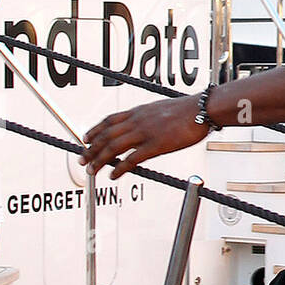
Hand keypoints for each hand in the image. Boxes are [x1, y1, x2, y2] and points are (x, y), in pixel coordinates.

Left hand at [81, 95, 207, 178]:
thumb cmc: (188, 110)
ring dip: (99, 160)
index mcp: (138, 111)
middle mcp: (137, 121)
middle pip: (106, 135)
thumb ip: (148, 118)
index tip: (86, 139)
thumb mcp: (161, 109)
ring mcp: (145, 133)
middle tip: (82, 160)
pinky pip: (132, 159)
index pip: (108, 120)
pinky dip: (119, 168)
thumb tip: (143, 126)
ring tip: (91, 170)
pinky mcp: (155, 145)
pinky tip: (113, 175)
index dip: (94, 130)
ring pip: (113, 147)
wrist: (202, 109)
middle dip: (90, 149)